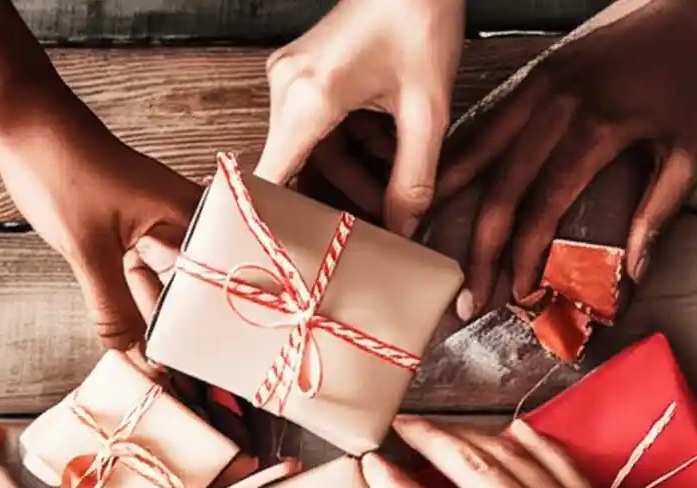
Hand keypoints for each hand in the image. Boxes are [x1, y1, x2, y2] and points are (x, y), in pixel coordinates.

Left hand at [0, 0, 203, 350]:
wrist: (25, 124)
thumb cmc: (61, 170)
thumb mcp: (87, 251)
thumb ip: (113, 309)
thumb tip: (135, 358)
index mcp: (189, 217)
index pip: (218, 283)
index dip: (214, 328)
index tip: (207, 370)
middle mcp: (185, 218)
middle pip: (200, 286)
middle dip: (188, 329)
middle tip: (184, 379)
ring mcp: (160, 222)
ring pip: (172, 282)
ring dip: (161, 317)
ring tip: (157, 363)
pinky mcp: (136, 226)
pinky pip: (150, 271)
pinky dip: (141, 298)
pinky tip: (133, 329)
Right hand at [257, 0, 463, 236]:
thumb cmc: (420, 19)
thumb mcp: (426, 109)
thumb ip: (413, 178)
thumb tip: (404, 229)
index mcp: (307, 97)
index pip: (270, 181)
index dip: (279, 224)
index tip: (297, 256)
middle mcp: (286, 87)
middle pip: (295, 170)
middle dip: (337, 199)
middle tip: (377, 224)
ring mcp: (290, 78)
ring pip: (309, 151)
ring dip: (350, 172)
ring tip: (394, 180)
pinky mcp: (302, 73)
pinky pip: (316, 127)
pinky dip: (348, 145)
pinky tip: (385, 148)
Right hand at [361, 416, 696, 487]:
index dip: (399, 487)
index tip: (372, 462)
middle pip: (470, 467)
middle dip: (429, 438)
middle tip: (398, 421)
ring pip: (508, 454)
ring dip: (468, 434)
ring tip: (439, 425)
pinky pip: (556, 457)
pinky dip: (528, 439)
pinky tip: (509, 432)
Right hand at [432, 0, 696, 318]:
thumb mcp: (695, 149)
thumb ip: (659, 213)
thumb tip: (632, 274)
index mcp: (596, 125)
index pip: (542, 205)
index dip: (523, 255)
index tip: (516, 293)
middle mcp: (557, 104)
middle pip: (501, 186)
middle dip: (481, 246)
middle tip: (468, 293)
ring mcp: (541, 83)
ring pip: (480, 149)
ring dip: (453, 200)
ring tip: (428, 238)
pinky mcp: (538, 71)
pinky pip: (489, 119)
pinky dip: (464, 156)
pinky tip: (447, 183)